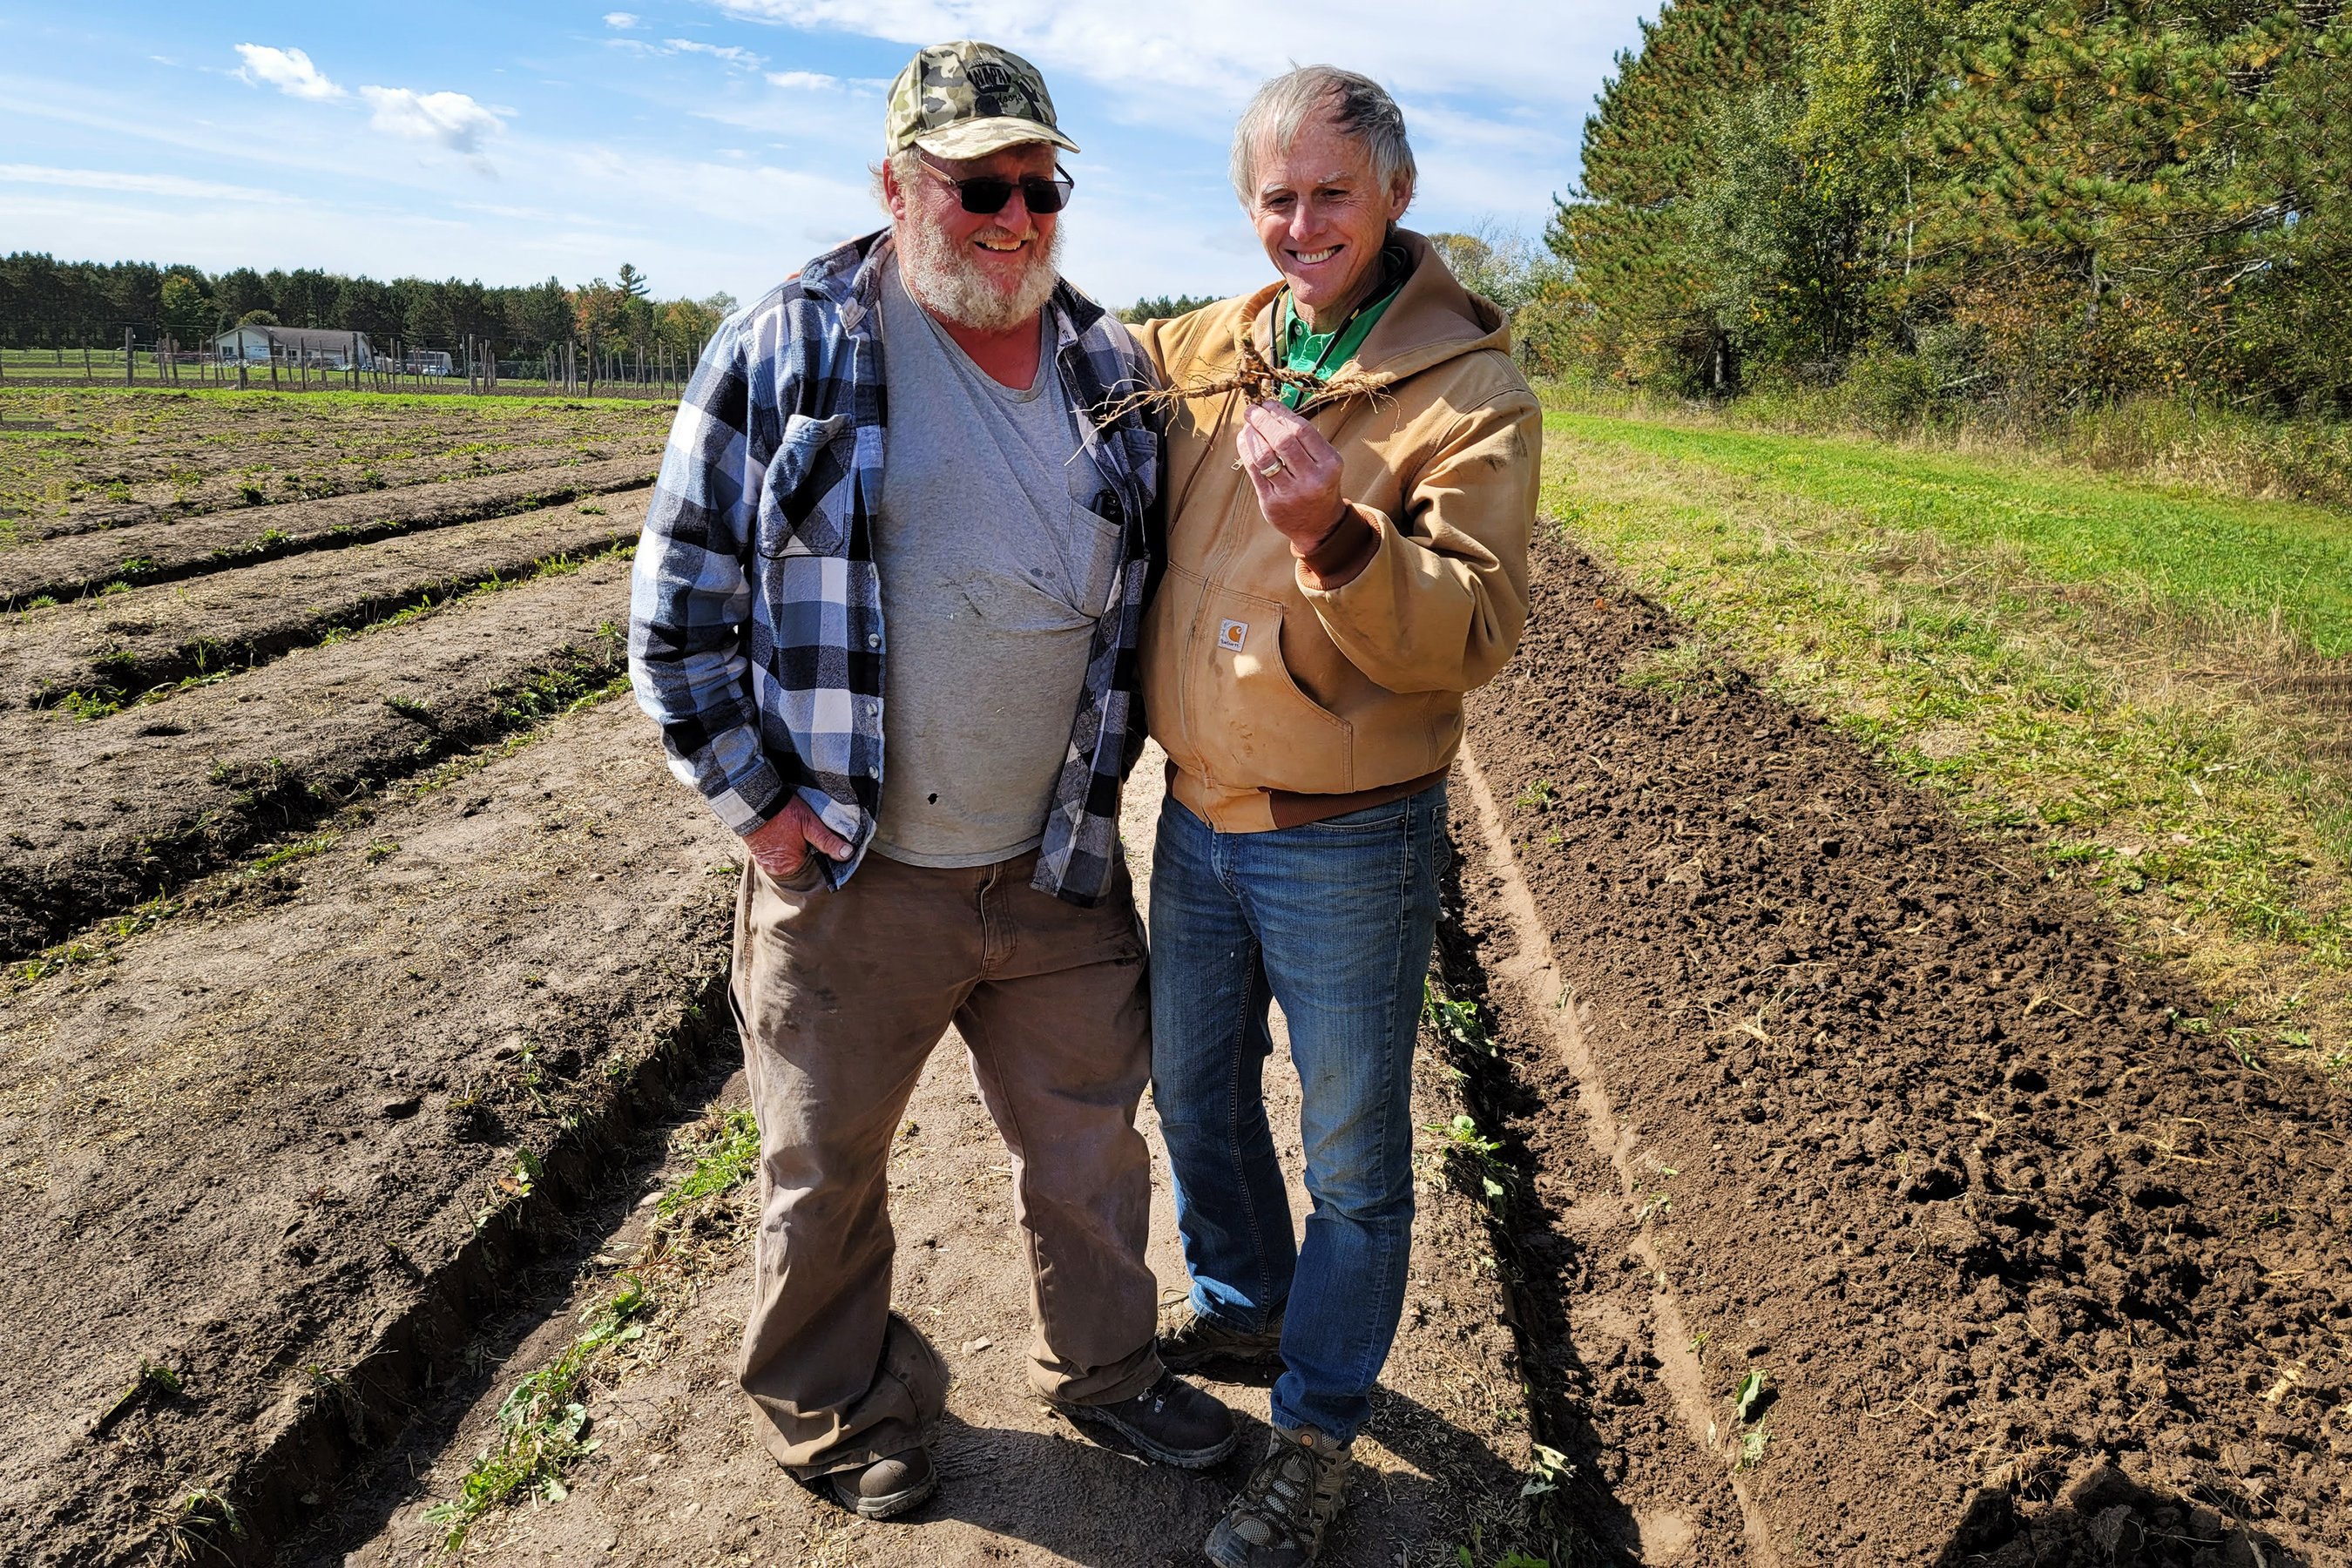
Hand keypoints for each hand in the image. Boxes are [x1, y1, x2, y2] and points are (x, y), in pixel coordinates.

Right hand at [743, 795, 852, 883]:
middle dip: (804, 851)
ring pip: (787, 858)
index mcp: (791, 866)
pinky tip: (782, 834)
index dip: (817, 851)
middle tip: (802, 834)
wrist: (754, 802)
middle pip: (799, 863)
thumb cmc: (783, 813)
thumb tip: (847, 854)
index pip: (812, 865)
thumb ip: (828, 841)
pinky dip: (779, 847)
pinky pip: (774, 855)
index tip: (816, 839)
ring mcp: (764, 862)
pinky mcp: (756, 854)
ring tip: (792, 833)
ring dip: (791, 849)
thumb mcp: (810, 824)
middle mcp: (776, 869)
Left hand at [1237, 400, 1346, 553]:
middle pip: (1283, 441)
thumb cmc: (1319, 484)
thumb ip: (1304, 439)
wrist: (1319, 525)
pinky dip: (1246, 452)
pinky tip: (1244, 441)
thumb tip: (1273, 410)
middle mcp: (1312, 479)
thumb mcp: (1324, 462)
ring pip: (1265, 456)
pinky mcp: (1272, 503)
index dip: (1282, 413)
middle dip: (1263, 421)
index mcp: (1329, 464)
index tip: (1269, 404)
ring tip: (1247, 426)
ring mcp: (1291, 493)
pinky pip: (1254, 472)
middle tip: (1252, 411)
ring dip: (1252, 436)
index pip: (1302, 430)